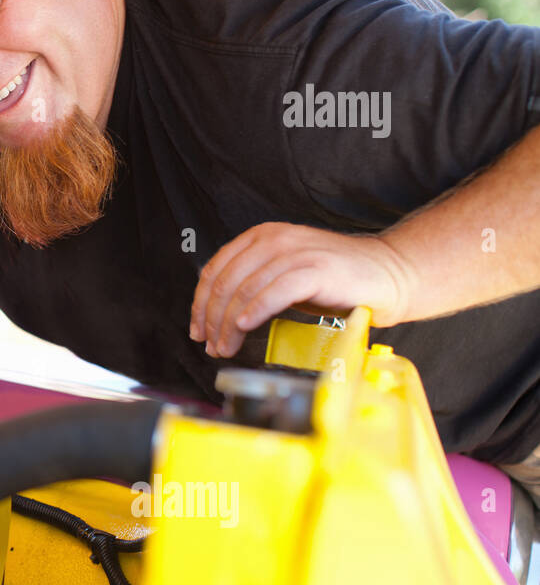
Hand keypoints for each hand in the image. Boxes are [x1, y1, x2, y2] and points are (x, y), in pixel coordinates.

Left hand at [189, 223, 414, 357]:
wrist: (387, 275)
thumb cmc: (334, 280)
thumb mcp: (283, 275)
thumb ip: (252, 285)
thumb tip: (216, 317)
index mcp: (261, 237)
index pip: (216, 270)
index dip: (200, 303)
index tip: (197, 329)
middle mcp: (274, 239)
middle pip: (226, 282)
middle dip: (212, 319)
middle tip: (211, 345)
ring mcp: (295, 252)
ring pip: (245, 290)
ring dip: (229, 324)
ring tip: (226, 347)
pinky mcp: (315, 269)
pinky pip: (274, 292)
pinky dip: (254, 311)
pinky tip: (244, 327)